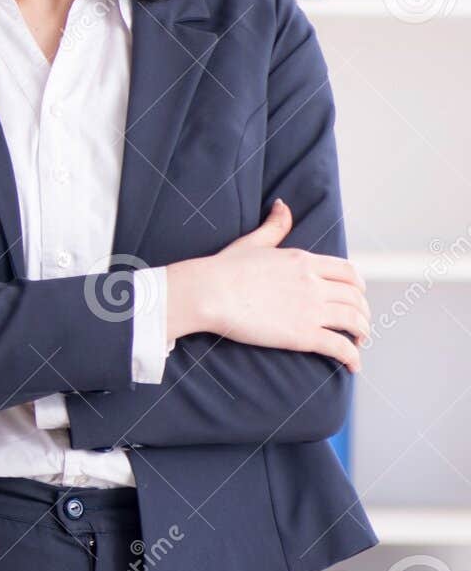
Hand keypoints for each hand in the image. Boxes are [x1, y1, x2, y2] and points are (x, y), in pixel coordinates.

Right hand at [169, 199, 369, 372]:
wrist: (208, 292)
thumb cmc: (224, 269)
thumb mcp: (253, 242)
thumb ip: (274, 226)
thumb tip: (283, 205)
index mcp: (304, 261)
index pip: (348, 272)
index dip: (358, 286)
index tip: (357, 296)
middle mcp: (314, 283)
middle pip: (356, 298)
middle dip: (363, 312)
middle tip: (359, 323)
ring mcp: (311, 309)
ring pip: (354, 321)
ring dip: (362, 333)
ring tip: (359, 342)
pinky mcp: (303, 335)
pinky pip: (340, 347)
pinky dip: (353, 358)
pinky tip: (353, 366)